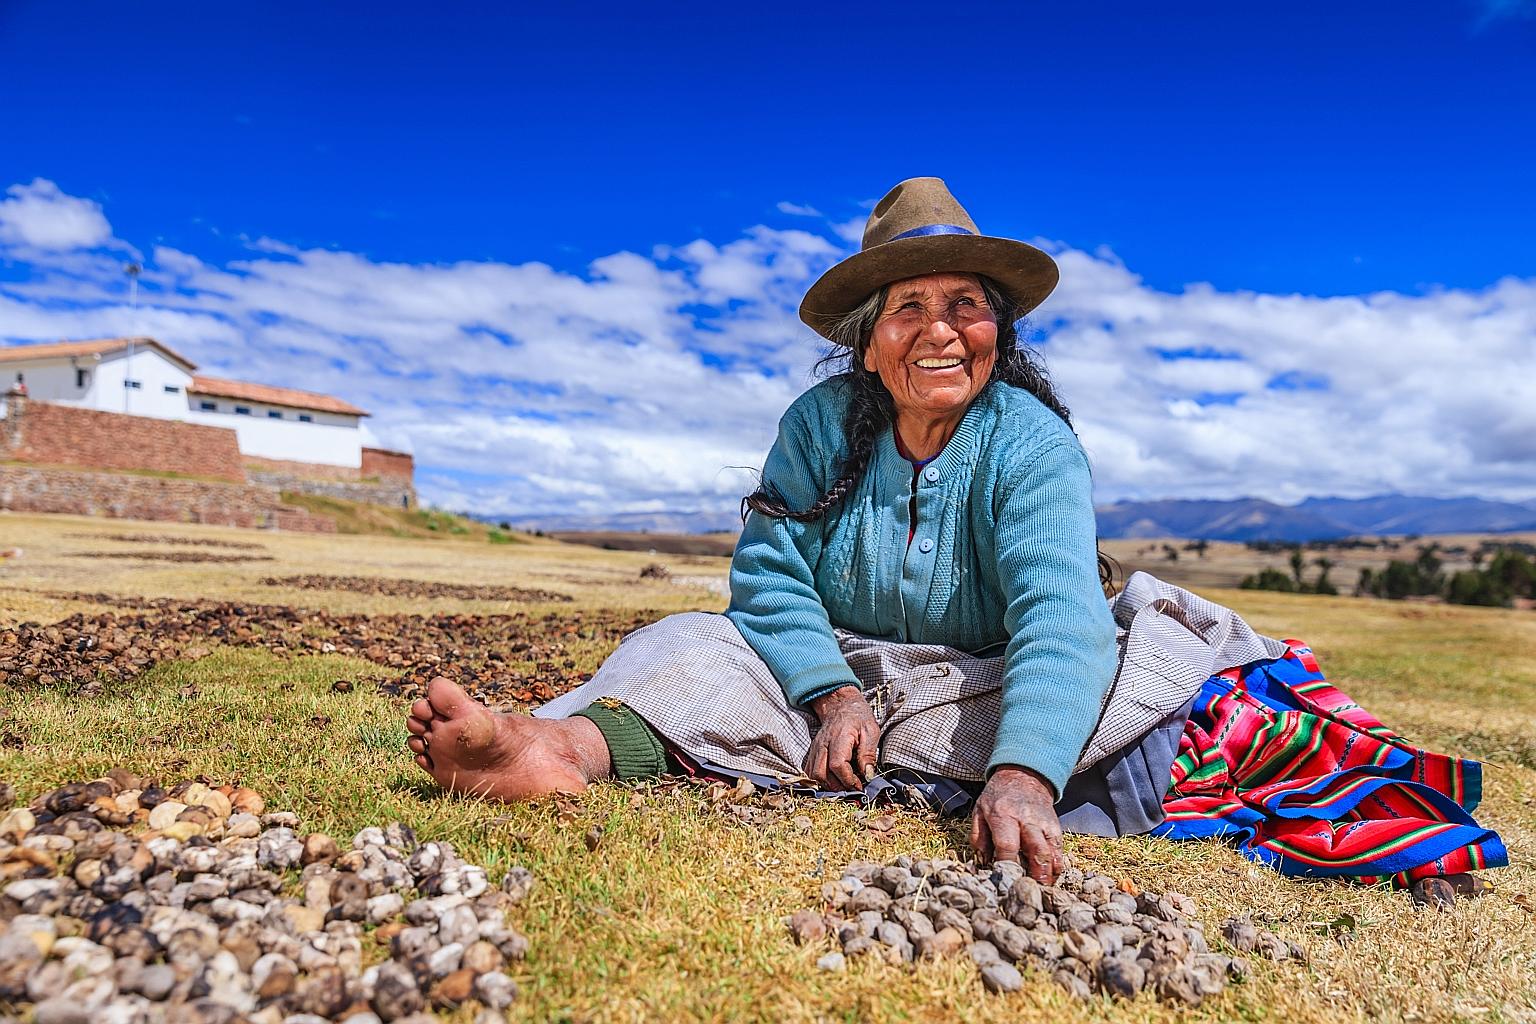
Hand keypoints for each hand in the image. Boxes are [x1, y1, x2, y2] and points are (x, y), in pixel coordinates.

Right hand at [803, 686, 878, 790]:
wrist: (840, 706)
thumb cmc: (858, 718)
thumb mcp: (871, 732)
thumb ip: (868, 754)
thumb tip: (868, 776)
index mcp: (839, 738)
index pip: (837, 765)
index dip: (848, 780)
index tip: (860, 785)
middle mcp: (823, 744)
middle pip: (821, 774)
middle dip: (837, 786)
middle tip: (851, 787)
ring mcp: (815, 749)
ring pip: (813, 775)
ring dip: (828, 785)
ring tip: (843, 784)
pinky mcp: (812, 752)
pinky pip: (810, 772)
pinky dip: (821, 780)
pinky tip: (834, 779)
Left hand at [970, 766, 1064, 882]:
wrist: (1023, 776)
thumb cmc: (998, 797)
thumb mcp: (979, 812)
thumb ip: (978, 838)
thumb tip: (982, 864)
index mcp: (1004, 815)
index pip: (1008, 845)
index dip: (1007, 866)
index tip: (1004, 882)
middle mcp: (1027, 820)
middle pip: (1036, 851)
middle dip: (1036, 876)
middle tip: (1030, 893)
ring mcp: (1044, 824)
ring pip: (1052, 852)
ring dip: (1048, 874)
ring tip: (1041, 890)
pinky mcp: (1055, 827)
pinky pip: (1059, 850)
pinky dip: (1056, 866)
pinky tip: (1049, 877)